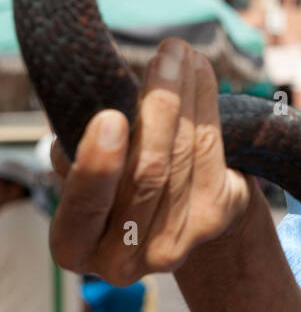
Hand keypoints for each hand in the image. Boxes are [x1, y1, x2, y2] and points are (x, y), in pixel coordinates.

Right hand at [49, 39, 254, 284]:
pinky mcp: (214, 218)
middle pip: (148, 173)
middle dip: (160, 105)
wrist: (171, 211)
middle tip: (165, 55)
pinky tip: (199, 70)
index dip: (99, 164)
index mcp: (75, 245)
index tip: (111, 118)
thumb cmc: (113, 182)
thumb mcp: (86, 171)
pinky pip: (212, 149)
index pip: (85, 206)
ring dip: (186, 92)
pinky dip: (207, 101)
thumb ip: (82, 149)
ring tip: (180, 52)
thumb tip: (99, 101)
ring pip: (184, 154)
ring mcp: (174, 245)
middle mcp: (122, 259)